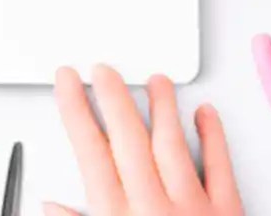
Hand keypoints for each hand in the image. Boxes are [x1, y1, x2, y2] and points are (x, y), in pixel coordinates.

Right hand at [48, 66, 243, 215]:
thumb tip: (49, 208)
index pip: (90, 152)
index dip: (77, 111)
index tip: (68, 83)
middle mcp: (154, 208)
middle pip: (128, 140)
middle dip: (113, 98)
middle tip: (104, 69)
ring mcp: (194, 210)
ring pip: (174, 144)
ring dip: (162, 108)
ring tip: (154, 80)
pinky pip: (221, 168)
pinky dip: (214, 138)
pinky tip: (206, 115)